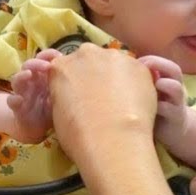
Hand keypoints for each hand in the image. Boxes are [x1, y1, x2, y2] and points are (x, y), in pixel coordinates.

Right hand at [6, 48, 62, 139]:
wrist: (35, 126)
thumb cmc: (50, 106)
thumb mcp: (60, 94)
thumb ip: (65, 83)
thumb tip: (81, 72)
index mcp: (41, 75)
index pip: (42, 59)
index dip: (47, 55)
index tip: (58, 56)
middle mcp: (30, 81)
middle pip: (28, 66)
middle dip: (36, 63)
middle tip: (47, 66)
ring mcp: (22, 92)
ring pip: (17, 80)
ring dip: (22, 75)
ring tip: (28, 74)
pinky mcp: (17, 107)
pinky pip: (11, 101)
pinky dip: (14, 99)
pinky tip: (19, 99)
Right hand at [47, 45, 157, 163]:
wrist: (112, 140)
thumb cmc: (78, 135)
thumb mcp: (57, 115)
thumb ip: (64, 96)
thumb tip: (75, 97)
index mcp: (60, 67)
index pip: (65, 69)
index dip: (75, 83)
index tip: (82, 97)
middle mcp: (85, 54)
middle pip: (90, 60)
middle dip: (96, 74)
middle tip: (103, 99)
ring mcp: (113, 56)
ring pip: (115, 64)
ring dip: (117, 77)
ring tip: (123, 103)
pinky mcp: (138, 64)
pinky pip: (136, 73)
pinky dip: (136, 85)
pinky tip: (137, 104)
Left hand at [137, 55, 187, 145]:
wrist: (172, 132)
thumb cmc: (153, 108)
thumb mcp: (147, 93)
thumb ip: (137, 82)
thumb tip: (111, 69)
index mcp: (168, 79)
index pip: (163, 62)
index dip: (149, 60)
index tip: (132, 63)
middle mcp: (175, 88)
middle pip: (174, 69)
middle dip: (158, 64)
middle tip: (141, 68)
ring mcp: (177, 103)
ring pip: (176, 88)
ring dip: (162, 84)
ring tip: (150, 86)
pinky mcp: (176, 118)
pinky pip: (170, 110)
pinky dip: (158, 107)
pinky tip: (142, 109)